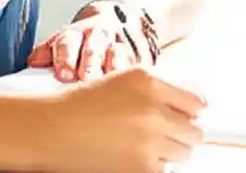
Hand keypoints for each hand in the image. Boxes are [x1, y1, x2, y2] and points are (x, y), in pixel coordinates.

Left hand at [27, 7, 148, 81]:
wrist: (123, 14)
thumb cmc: (89, 35)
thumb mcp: (68, 37)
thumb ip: (49, 50)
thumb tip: (32, 62)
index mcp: (77, 33)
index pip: (68, 42)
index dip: (65, 58)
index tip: (63, 75)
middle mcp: (99, 36)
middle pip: (93, 49)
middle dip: (90, 66)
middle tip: (86, 81)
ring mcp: (121, 44)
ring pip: (118, 55)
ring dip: (114, 69)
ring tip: (112, 86)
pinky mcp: (140, 53)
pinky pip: (139, 62)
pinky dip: (138, 72)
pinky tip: (136, 84)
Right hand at [39, 67, 205, 172]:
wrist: (49, 130)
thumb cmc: (76, 106)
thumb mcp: (120, 82)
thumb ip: (154, 91)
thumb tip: (187, 108)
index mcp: (148, 81)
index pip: (196, 101)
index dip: (189, 111)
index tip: (184, 117)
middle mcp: (154, 108)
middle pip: (194, 130)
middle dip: (180, 134)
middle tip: (161, 135)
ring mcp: (151, 139)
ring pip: (183, 152)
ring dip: (167, 151)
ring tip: (140, 146)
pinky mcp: (144, 167)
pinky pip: (163, 170)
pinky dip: (149, 167)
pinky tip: (128, 157)